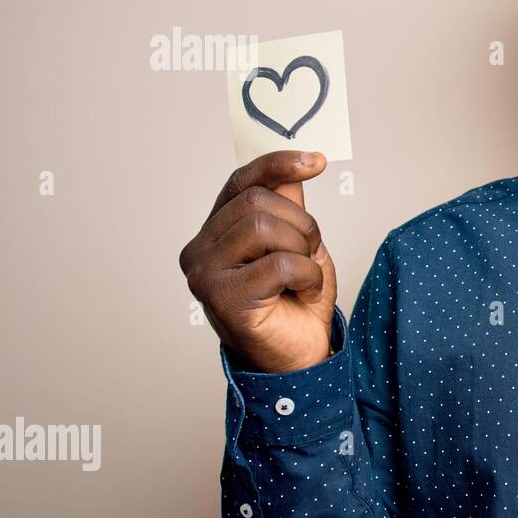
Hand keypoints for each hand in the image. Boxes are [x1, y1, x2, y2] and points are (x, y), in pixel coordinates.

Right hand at [180, 151, 336, 372]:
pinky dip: (306, 275)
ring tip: (305, 275)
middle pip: (257, 202)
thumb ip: (289, 206)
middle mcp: (200, 249)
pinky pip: (279, 264)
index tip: (317, 160)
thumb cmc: (295, 301)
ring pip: (264, 227)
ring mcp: (205, 274)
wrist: (299, 356)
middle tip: (312, 251)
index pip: (241, 181)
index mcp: (216, 230)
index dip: (278, 164)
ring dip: (303, 249)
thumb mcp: (299, 243)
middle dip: (301, 223)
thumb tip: (295, 163)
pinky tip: (303, 293)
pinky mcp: (222, 298)